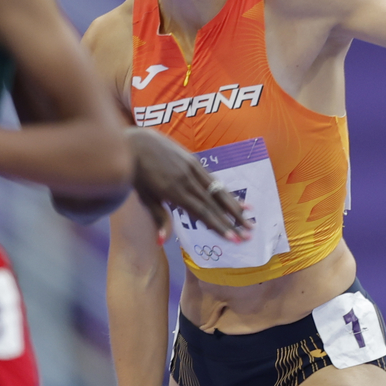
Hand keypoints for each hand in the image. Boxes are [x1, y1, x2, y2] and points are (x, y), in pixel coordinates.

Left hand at [127, 128, 250, 240]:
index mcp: (175, 192)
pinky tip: (236, 199)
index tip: (233, 239)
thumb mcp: (145, 198)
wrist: (135, 143)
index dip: (219, 227)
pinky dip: (226, 191)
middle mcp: (187, 180)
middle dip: (232, 221)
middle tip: (248, 234)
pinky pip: (213, 179)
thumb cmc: (137, 175)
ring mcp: (192, 168)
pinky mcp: (194, 160)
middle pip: (215, 204)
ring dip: (235, 206)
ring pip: (218, 191)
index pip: (203, 213)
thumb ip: (159, 218)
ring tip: (250, 217)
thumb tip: (162, 242)